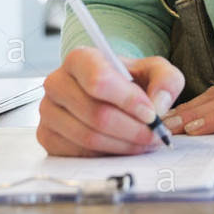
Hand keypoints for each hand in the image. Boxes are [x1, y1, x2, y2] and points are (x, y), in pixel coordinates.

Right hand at [37, 48, 183, 155]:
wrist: (109, 92)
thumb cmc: (129, 79)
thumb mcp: (155, 70)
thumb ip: (166, 80)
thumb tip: (158, 105)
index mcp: (79, 59)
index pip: (99, 82)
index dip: (128, 101)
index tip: (152, 113)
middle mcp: (57, 83)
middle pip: (96, 114)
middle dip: (132, 129)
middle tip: (155, 135)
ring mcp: (48, 111)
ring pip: (88, 137)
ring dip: (123, 145)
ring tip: (144, 142)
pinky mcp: (47, 136)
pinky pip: (78, 153)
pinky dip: (106, 155)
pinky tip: (122, 146)